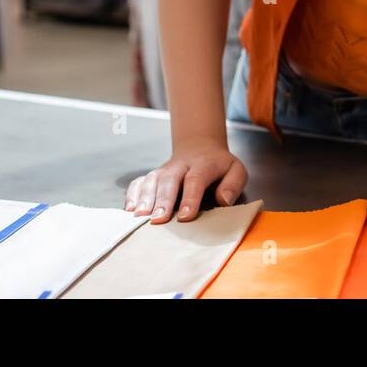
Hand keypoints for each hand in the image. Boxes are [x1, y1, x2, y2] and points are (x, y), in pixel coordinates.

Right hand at [125, 137, 247, 223]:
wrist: (200, 147)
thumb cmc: (219, 166)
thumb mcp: (236, 171)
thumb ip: (233, 185)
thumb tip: (223, 200)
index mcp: (204, 164)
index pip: (195, 180)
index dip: (190, 198)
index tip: (186, 217)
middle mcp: (181, 165)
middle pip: (169, 180)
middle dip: (163, 200)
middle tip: (158, 219)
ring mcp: (164, 169)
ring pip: (152, 180)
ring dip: (145, 198)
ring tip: (140, 216)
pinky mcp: (153, 175)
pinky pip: (139, 182)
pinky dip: (133, 193)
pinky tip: (130, 209)